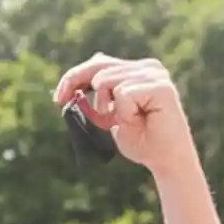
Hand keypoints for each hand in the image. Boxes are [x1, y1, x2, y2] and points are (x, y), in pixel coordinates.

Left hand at [53, 54, 198, 177]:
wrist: (165, 159)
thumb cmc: (140, 139)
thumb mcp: (110, 115)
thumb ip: (99, 97)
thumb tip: (79, 86)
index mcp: (136, 70)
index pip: (98, 64)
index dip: (74, 77)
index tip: (58, 98)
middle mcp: (148, 67)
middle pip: (98, 66)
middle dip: (74, 82)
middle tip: (61, 102)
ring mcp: (155, 75)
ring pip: (106, 80)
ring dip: (107, 107)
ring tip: (125, 120)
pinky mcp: (161, 87)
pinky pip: (123, 93)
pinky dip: (123, 112)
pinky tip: (137, 120)